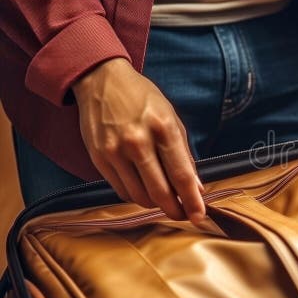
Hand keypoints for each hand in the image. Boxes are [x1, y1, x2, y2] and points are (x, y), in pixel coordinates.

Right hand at [72, 58, 205, 224]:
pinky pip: (121, 189)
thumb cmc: (143, 99)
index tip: (199, 216)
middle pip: (160, 191)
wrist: (102, 80)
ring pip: (139, 195)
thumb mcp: (172, 118)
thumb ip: (184, 154)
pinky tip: (144, 190)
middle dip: (175, 210)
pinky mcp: (98, 158)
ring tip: (165, 201)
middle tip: (184, 215)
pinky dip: (136, 195)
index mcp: (163, 128)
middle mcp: (138, 141)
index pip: (181, 174)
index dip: (192, 200)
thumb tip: (196, 187)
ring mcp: (115, 151)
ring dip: (155, 204)